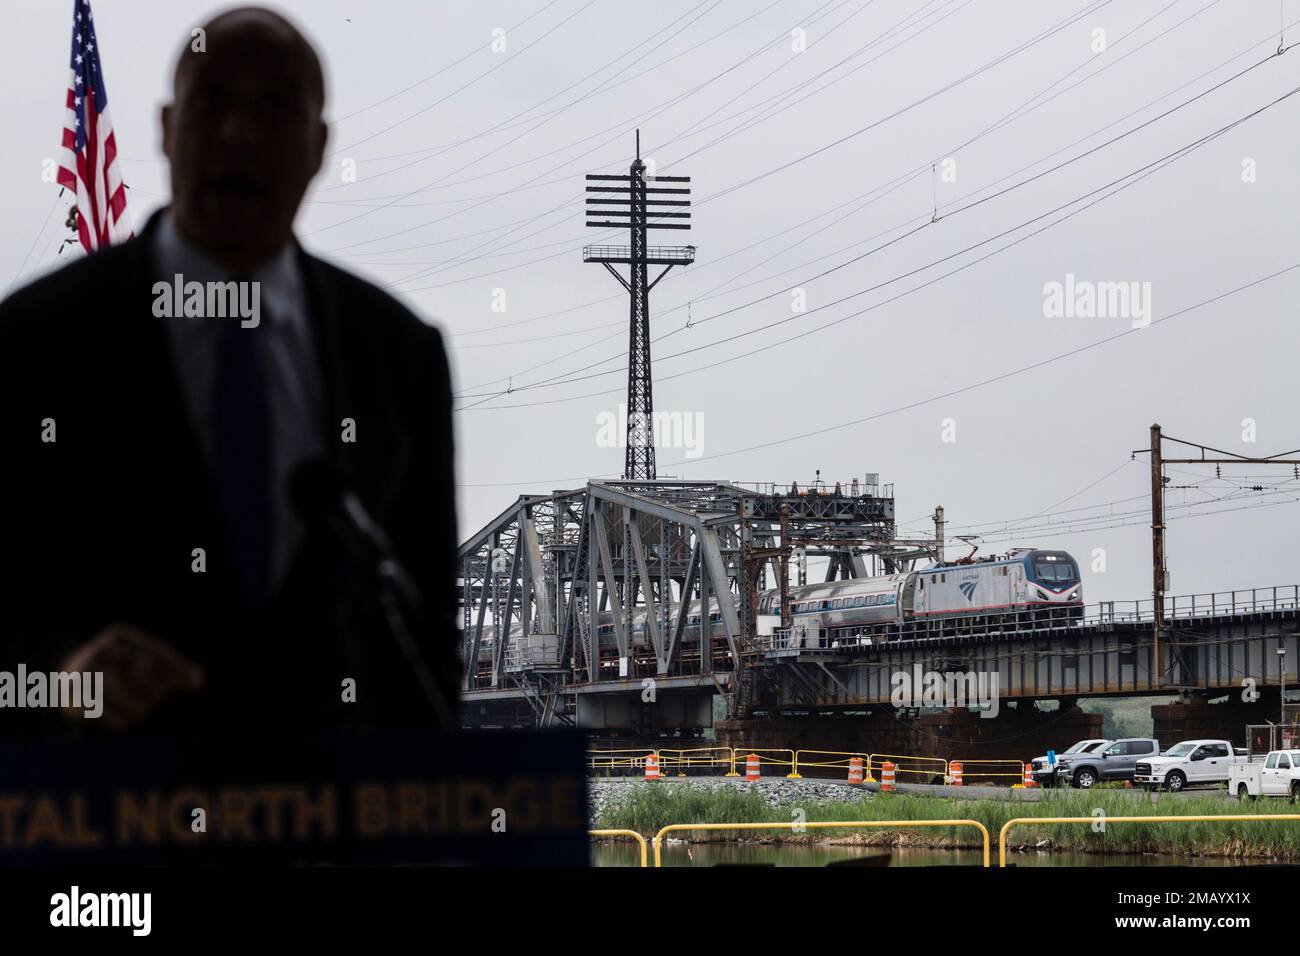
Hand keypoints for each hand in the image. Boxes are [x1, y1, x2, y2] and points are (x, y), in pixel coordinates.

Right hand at [59, 623, 204, 731]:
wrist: (66, 680)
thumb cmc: (118, 672)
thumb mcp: (142, 664)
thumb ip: (172, 671)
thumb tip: (198, 682)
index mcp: (122, 638)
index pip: (156, 652)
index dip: (178, 668)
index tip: (197, 684)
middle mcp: (102, 649)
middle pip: (140, 668)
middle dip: (155, 689)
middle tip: (158, 700)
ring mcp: (84, 670)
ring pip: (118, 686)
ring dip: (137, 705)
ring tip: (143, 713)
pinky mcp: (71, 694)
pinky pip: (99, 707)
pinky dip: (117, 718)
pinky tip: (126, 724)